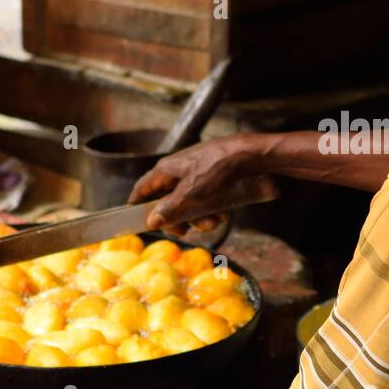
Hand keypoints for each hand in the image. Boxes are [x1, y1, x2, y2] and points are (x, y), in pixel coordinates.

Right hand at [127, 134, 280, 231]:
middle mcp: (178, 172)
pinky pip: (205, 201)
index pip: (142, 189)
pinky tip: (223, 214)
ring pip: (188, 205)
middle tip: (184, 232)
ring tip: (212, 222)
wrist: (252, 156)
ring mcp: (196, 177)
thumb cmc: (218, 168)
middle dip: (176, 219)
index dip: (137, 206)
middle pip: (166, 202)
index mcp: (166, 170)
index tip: (137, 222)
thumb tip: (151, 220)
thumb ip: (170, 208)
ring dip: (198, 218)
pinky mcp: (213, 182)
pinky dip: (212, 211)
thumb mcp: (191, 193)